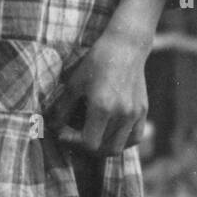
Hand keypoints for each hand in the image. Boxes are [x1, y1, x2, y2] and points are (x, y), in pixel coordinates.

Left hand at [47, 29, 148, 155]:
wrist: (125, 46)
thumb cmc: (96, 61)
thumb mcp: (74, 83)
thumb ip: (63, 108)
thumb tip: (53, 126)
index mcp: (102, 107)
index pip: (89, 143)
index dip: (73, 142)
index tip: (63, 133)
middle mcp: (121, 114)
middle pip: (105, 149)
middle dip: (86, 148)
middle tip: (75, 137)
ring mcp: (134, 114)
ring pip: (120, 147)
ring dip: (103, 147)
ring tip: (91, 136)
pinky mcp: (143, 110)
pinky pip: (135, 138)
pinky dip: (122, 142)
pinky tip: (110, 133)